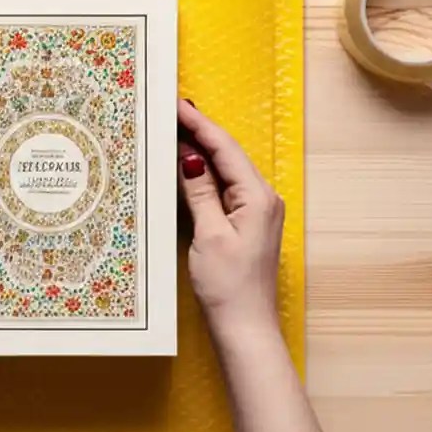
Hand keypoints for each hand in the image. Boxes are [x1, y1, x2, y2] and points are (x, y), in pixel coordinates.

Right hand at [177, 99, 284, 340]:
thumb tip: (189, 155)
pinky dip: (204, 175)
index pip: (224, 148)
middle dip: (198, 132)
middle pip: (227, 154)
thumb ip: (200, 191)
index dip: (199, 124)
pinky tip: (186, 167)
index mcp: (258, 196)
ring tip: (172, 130)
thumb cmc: (229, 286)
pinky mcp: (246, 224)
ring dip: (200, 152)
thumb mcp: (209, 234)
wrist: (245, 328)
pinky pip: (224, 188)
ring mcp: (256, 211)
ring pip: (225, 170)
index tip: (176, 104)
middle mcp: (263, 198)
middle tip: (169, 111)